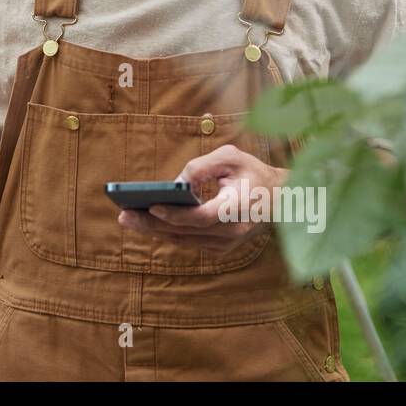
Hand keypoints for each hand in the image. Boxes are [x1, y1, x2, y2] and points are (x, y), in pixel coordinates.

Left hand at [117, 144, 284, 253]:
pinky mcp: (220, 247)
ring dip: (154, 230)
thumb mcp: (231, 157)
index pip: (203, 217)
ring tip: (127, 218)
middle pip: (185, 232)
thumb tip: (175, 183)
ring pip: (183, 240)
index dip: (176, 214)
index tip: (152, 206)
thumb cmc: (253, 173)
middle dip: (151, 224)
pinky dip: (167, 232)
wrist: (281, 199)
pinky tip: (145, 223)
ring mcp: (226, 243)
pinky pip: (188, 241)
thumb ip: (202, 167)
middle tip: (123, 215)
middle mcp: (231, 231)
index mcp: (238, 208)